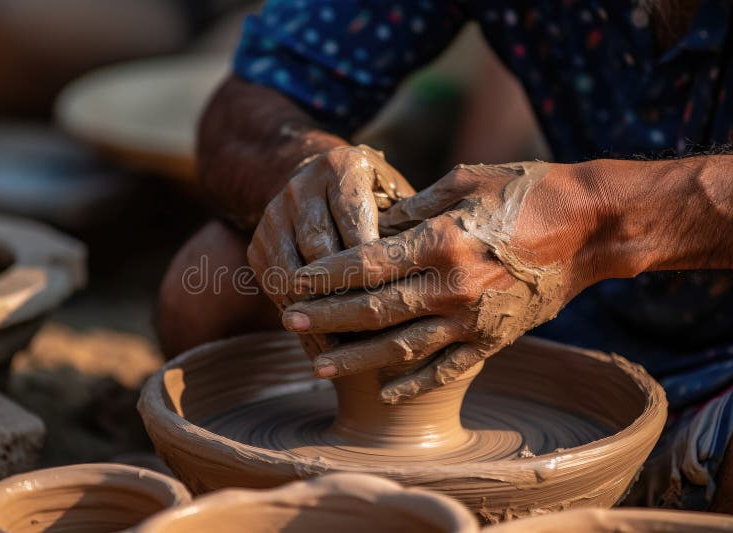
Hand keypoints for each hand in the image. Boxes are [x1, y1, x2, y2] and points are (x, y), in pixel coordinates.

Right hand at [247, 145, 414, 351]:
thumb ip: (413, 228)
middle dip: (346, 296)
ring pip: (293, 274)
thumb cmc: (379, 199)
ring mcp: (273, 215)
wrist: (318, 183)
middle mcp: (300, 186)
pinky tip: (325, 347)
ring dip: (319, 316)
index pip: (356, 221)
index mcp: (342, 167)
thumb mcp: (398, 199)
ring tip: (349, 352)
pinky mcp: (257, 242)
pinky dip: (301, 319)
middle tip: (377, 336)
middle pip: (320, 250)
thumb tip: (434, 276)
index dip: (375, 265)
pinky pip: (275, 288)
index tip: (401, 302)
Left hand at [282, 162, 601, 402]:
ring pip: (401, 348)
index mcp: (441, 241)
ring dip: (356, 358)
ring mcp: (474, 320)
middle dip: (326, 318)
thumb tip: (370, 228)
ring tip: (320, 364)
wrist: (591, 227)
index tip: (295, 283)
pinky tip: (384, 391)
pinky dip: (413, 382)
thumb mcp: (464, 181)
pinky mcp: (494, 340)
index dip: (325, 276)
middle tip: (289, 322)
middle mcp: (452, 287)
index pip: (365, 265)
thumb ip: (412, 207)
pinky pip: (446, 369)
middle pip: (373, 310)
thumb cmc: (526, 192)